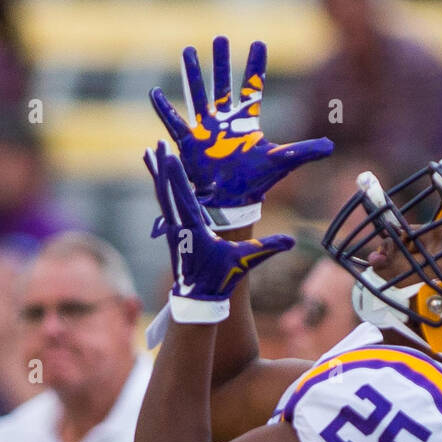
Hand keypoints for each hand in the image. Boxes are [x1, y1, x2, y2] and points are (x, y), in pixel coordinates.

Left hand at [144, 141, 293, 321]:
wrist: (197, 297)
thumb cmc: (220, 278)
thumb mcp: (244, 262)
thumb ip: (266, 249)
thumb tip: (291, 241)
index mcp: (195, 231)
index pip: (185, 200)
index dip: (177, 178)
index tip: (170, 157)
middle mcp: (180, 227)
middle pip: (169, 192)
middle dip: (163, 168)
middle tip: (157, 144)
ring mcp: (173, 228)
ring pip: (163, 195)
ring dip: (158, 173)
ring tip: (150, 151)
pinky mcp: (172, 230)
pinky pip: (164, 203)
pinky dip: (160, 186)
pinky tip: (156, 173)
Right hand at [150, 36, 331, 224]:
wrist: (232, 204)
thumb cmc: (255, 184)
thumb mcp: (281, 162)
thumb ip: (304, 151)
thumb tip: (331, 146)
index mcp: (246, 123)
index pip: (252, 88)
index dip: (256, 66)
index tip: (259, 43)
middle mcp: (225, 122)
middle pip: (222, 85)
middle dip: (221, 62)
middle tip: (221, 39)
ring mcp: (206, 131)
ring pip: (198, 95)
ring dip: (193, 73)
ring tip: (188, 50)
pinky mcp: (190, 143)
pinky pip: (174, 122)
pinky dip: (163, 109)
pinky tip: (154, 93)